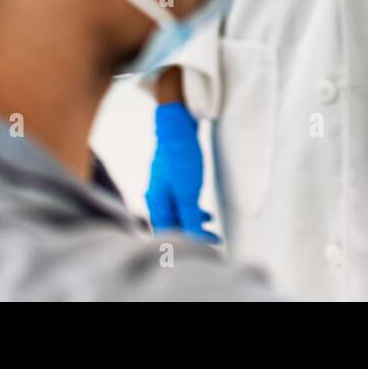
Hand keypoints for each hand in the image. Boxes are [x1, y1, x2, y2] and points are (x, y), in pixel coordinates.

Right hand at [145, 102, 219, 242]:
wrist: (177, 124)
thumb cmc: (180, 156)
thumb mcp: (188, 191)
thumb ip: (189, 216)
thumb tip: (193, 239)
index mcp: (156, 202)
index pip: (167, 233)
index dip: (187, 243)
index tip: (209, 244)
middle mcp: (156, 197)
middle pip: (171, 225)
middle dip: (191, 235)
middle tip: (211, 240)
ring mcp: (163, 188)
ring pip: (177, 214)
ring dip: (193, 224)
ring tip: (211, 230)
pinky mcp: (172, 179)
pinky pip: (181, 202)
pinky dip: (193, 211)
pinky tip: (205, 214)